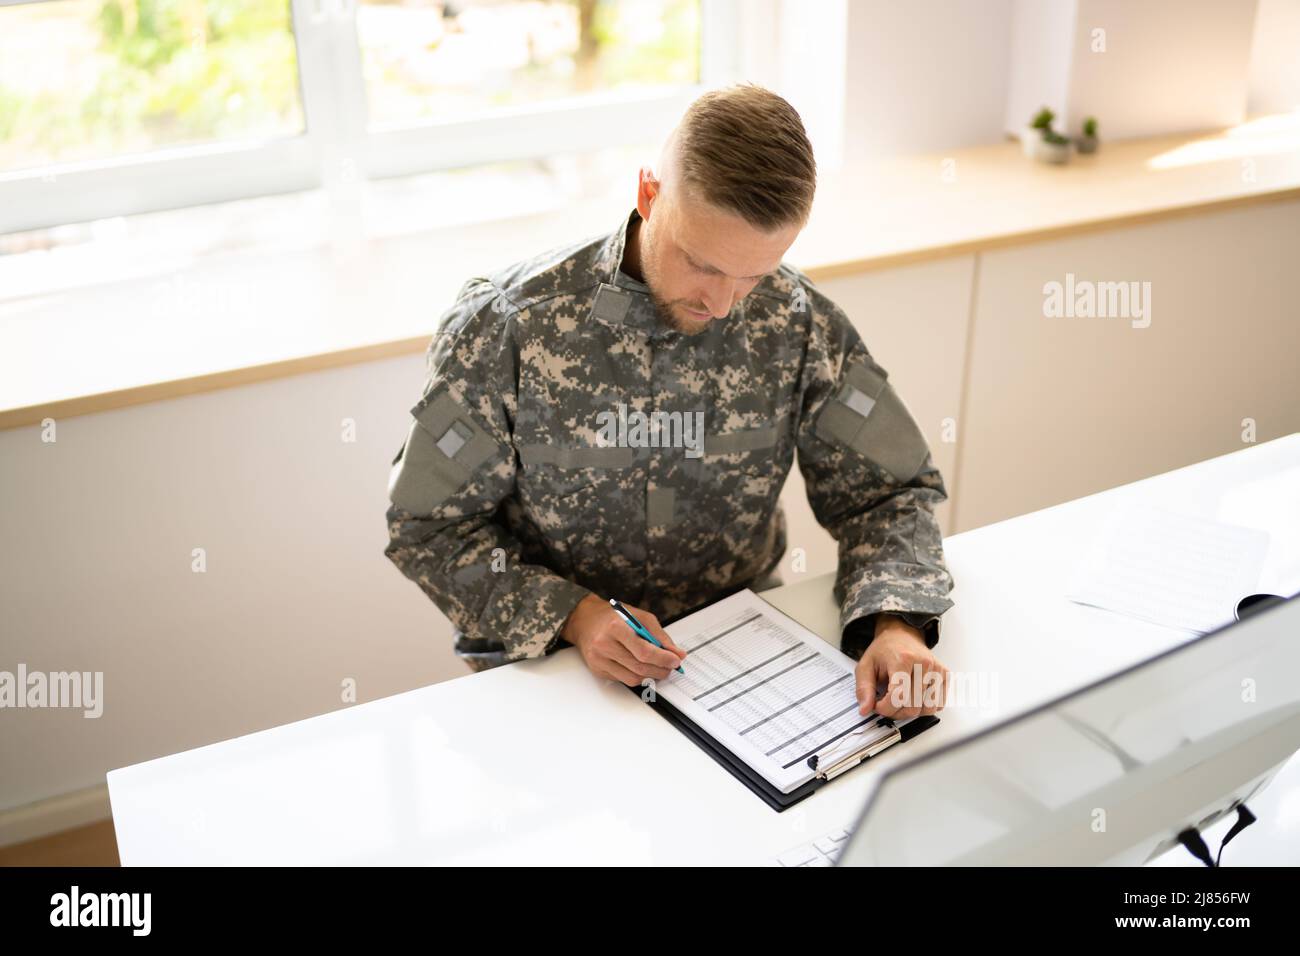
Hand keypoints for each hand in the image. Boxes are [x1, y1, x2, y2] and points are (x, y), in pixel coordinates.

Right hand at [562, 594, 687, 686]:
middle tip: (671, 667)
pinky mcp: (597, 670)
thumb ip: (659, 635)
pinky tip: (642, 668)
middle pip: (639, 667)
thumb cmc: (612, 617)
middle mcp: (604, 645)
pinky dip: (637, 676)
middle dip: (660, 670)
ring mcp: (599, 660)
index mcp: (615, 627)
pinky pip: (623, 680)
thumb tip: (677, 653)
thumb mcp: (639, 617)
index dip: (663, 658)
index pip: (644, 651)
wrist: (585, 621)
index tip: (676, 660)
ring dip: (651, 676)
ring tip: (659, 669)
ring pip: (632, 678)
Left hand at [854, 615, 948, 717]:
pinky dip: (925, 707)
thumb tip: (864, 709)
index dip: (885, 708)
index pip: (898, 696)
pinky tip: (915, 697)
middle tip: (888, 704)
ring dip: (912, 712)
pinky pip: (939, 704)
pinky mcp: (945, 675)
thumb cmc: (885, 651)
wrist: (902, 635)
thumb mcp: (865, 666)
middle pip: (913, 706)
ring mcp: (937, 670)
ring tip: (901, 701)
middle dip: (896, 712)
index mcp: (903, 659)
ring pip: (927, 709)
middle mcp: (924, 664)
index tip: (878, 706)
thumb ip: (863, 689)